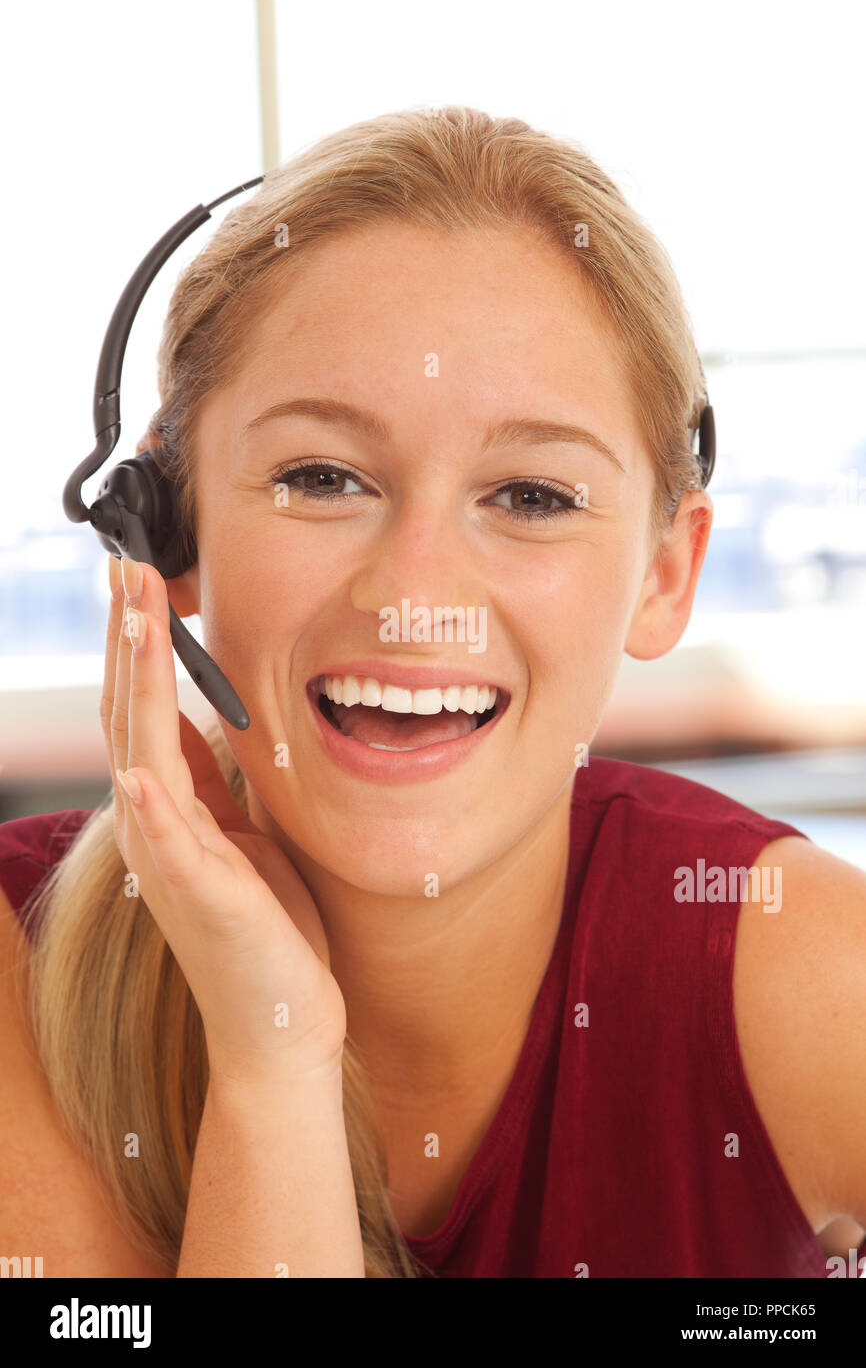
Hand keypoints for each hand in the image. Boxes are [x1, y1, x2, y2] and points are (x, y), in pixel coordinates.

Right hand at [100, 554, 346, 1087]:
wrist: (278, 1021)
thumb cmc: (266, 925)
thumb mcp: (240, 830)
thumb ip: (211, 778)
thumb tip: (197, 715)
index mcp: (169, 806)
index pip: (140, 707)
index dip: (137, 642)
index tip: (139, 577)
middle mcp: (156, 827)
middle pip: (128, 715)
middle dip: (128, 639)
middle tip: (126, 567)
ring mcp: (173, 864)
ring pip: (142, 758)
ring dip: (132, 690)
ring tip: (131, 623)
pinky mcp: (204, 901)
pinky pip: (172, 847)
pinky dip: (152, 808)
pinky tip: (139, 771)